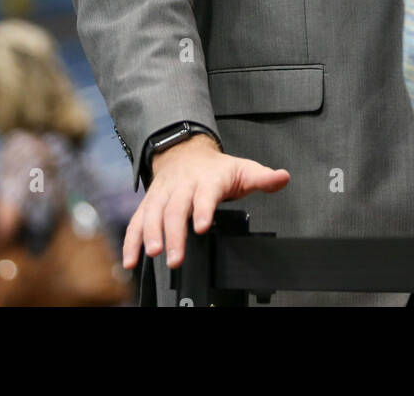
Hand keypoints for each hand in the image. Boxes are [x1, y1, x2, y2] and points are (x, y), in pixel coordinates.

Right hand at [122, 134, 289, 269]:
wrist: (187, 152)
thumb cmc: (217, 168)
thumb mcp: (244, 169)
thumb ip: (263, 179)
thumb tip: (283, 178)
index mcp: (208, 179)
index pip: (206, 194)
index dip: (203, 209)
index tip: (202, 225)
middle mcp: (182, 186)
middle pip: (175, 209)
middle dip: (174, 233)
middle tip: (175, 257)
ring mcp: (163, 194)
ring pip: (153, 214)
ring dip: (150, 235)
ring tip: (152, 254)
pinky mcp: (149, 203)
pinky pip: (136, 221)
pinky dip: (131, 241)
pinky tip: (130, 260)